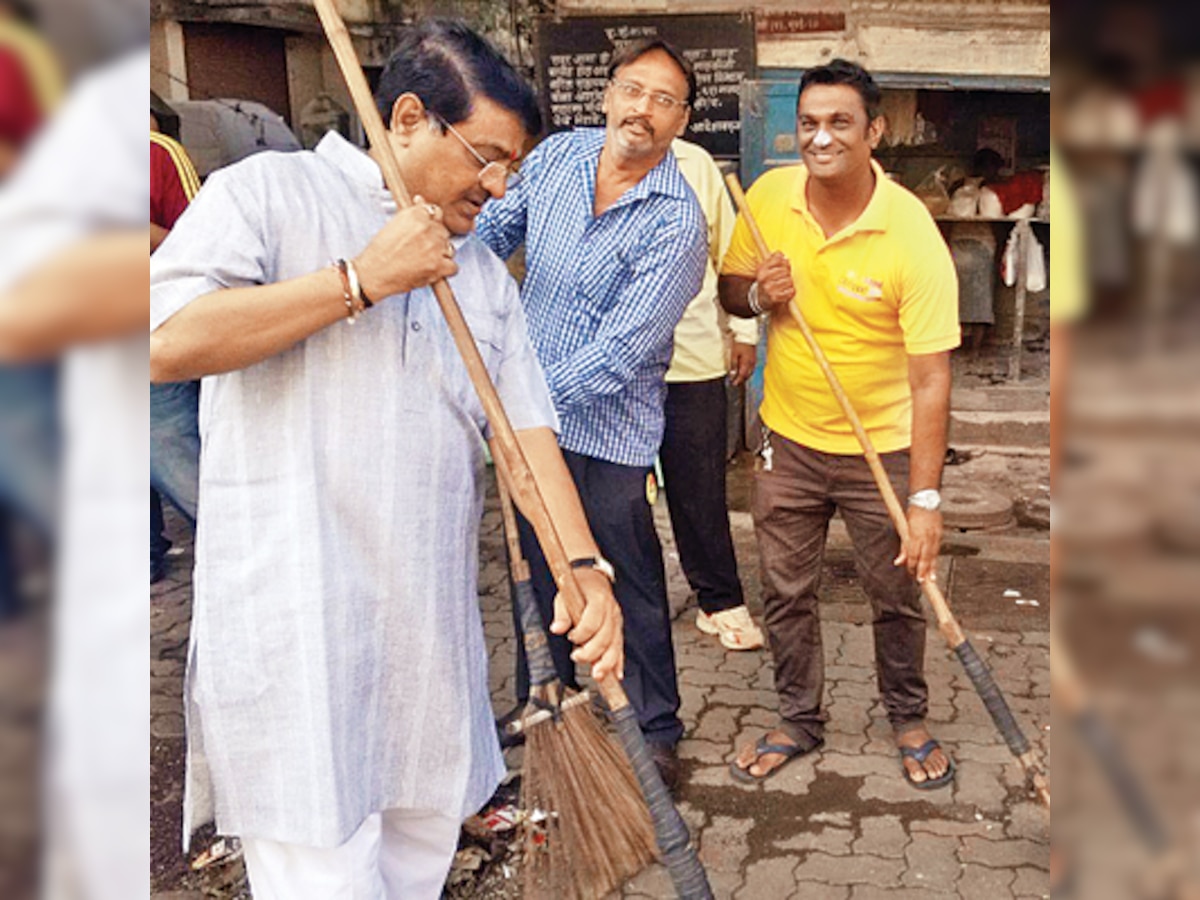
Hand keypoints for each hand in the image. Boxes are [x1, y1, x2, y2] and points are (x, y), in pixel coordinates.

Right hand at [353, 195, 457, 299]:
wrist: (374, 273)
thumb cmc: (380, 251)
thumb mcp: (393, 224)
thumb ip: (411, 213)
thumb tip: (420, 200)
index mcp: (416, 215)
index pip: (435, 212)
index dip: (431, 223)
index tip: (426, 231)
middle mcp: (427, 228)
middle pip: (444, 231)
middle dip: (435, 240)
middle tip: (421, 249)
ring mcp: (434, 247)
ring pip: (450, 248)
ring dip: (441, 254)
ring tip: (425, 260)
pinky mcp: (438, 266)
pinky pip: (453, 267)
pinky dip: (445, 271)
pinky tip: (432, 271)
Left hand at [549, 567, 624, 681]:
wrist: (595, 580)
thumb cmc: (578, 587)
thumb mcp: (564, 594)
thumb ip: (561, 613)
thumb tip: (556, 629)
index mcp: (599, 600)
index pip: (592, 622)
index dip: (581, 634)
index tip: (570, 638)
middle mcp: (612, 611)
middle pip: (605, 637)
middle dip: (592, 652)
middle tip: (576, 657)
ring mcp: (617, 621)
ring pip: (615, 645)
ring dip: (607, 662)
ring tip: (597, 675)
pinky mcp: (618, 629)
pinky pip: (620, 647)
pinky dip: (619, 662)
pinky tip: (616, 675)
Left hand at [728, 341, 756, 385]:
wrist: (747, 336)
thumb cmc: (739, 344)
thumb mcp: (734, 354)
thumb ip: (733, 365)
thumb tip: (732, 375)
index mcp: (746, 363)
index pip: (742, 375)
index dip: (738, 381)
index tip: (733, 384)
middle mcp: (752, 364)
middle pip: (747, 375)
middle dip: (741, 380)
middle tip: (735, 382)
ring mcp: (754, 361)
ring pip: (750, 372)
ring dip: (744, 376)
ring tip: (739, 378)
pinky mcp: (754, 359)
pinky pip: (751, 368)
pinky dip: (747, 372)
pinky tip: (744, 371)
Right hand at [754, 251, 794, 310]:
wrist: (762, 299)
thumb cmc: (768, 281)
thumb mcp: (767, 268)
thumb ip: (775, 259)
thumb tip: (784, 257)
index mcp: (761, 270)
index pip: (778, 259)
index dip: (784, 262)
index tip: (783, 266)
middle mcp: (764, 279)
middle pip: (785, 270)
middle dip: (787, 273)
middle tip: (783, 277)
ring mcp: (769, 289)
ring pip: (789, 280)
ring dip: (789, 283)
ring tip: (783, 285)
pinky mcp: (776, 298)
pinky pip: (791, 291)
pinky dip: (791, 291)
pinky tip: (785, 291)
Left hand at [894, 506, 942, 584]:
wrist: (926, 501)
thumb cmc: (913, 515)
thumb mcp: (904, 529)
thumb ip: (903, 547)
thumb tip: (898, 562)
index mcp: (915, 534)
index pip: (914, 554)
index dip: (912, 565)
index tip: (911, 573)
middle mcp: (926, 536)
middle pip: (925, 557)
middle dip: (924, 570)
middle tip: (922, 581)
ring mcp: (934, 535)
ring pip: (933, 555)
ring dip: (932, 568)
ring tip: (931, 579)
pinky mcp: (940, 535)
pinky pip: (937, 550)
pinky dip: (935, 560)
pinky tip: (934, 567)